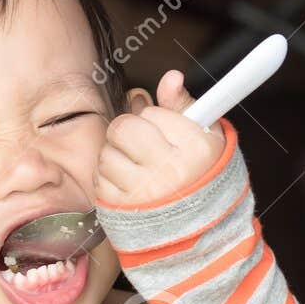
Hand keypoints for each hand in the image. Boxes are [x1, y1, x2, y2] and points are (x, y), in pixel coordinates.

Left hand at [93, 69, 222, 208]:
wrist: (198, 225)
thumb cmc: (200, 176)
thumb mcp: (204, 136)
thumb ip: (183, 104)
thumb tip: (170, 77)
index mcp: (195, 149)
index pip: (151, 113)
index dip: (153, 118)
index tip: (163, 132)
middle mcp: (169, 171)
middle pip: (122, 128)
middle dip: (127, 131)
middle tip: (141, 142)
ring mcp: (143, 193)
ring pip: (107, 154)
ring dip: (116, 155)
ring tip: (136, 166)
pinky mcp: (123, 209)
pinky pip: (100, 180)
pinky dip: (109, 178)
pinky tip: (128, 183)